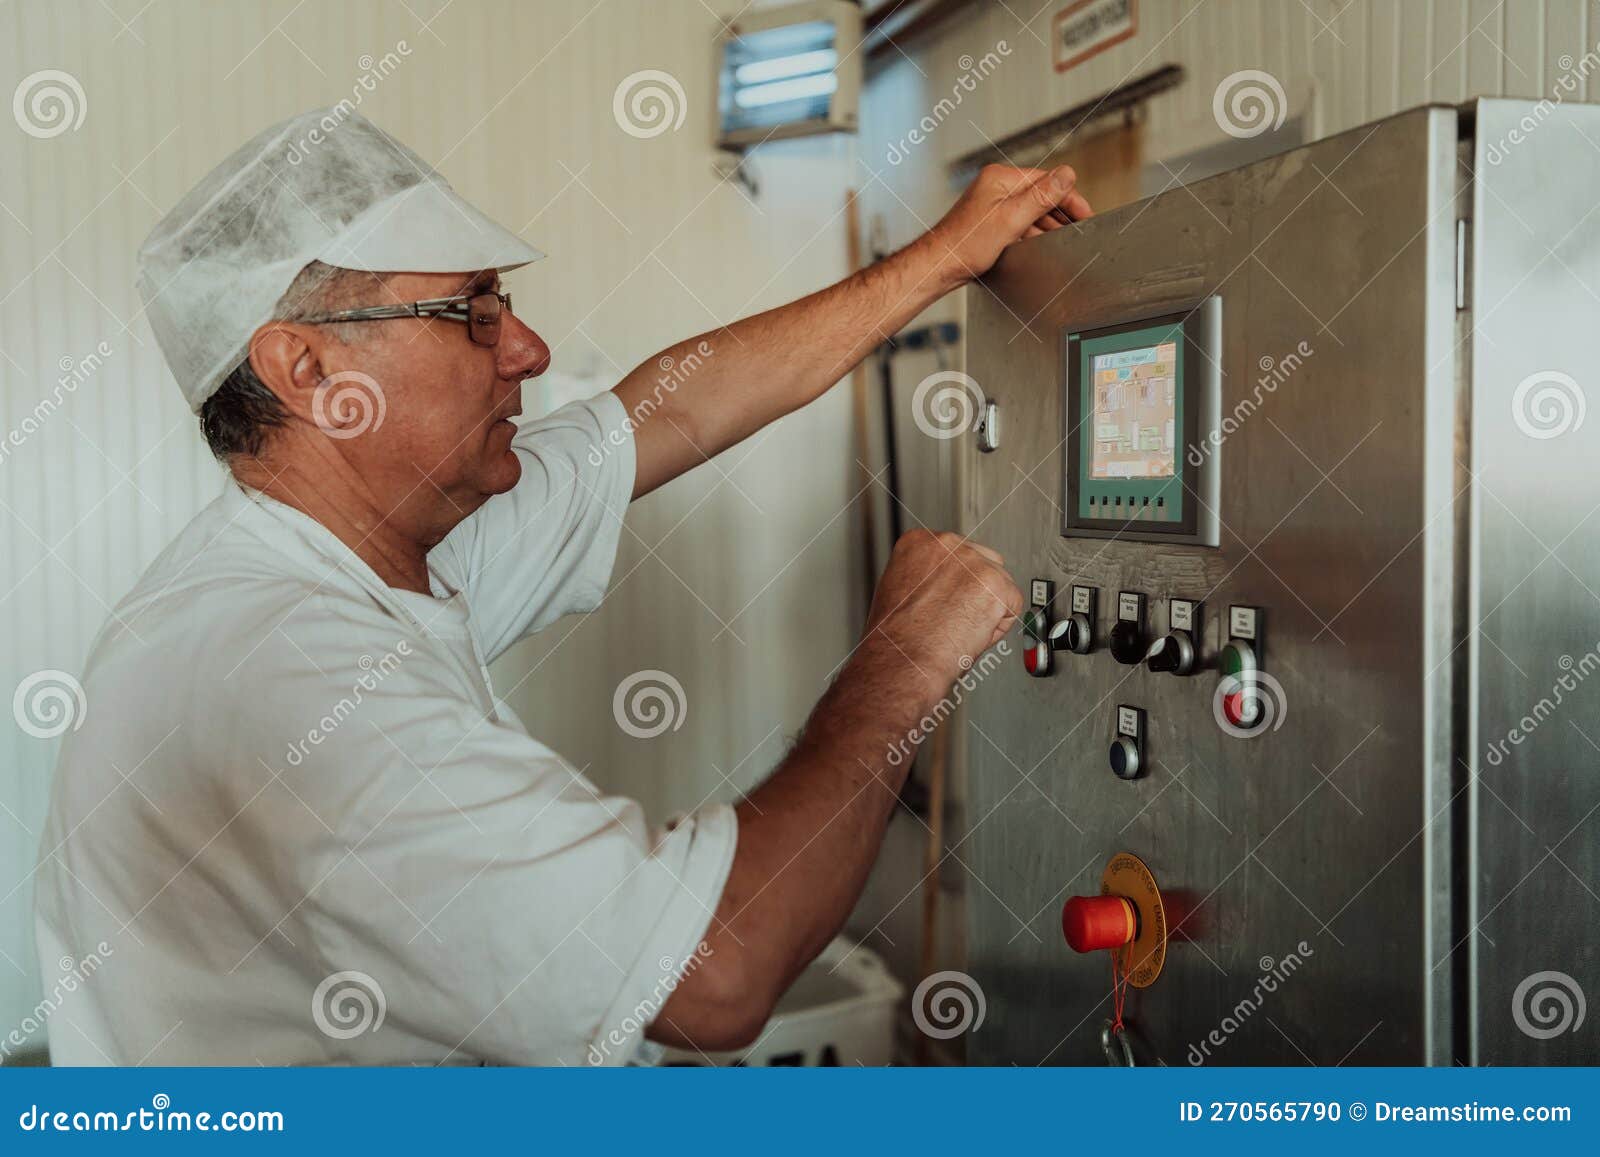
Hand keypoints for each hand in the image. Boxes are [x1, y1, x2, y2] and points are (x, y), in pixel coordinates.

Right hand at [863, 530, 1022, 698]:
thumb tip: (943, 581)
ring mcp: (973, 562)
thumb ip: (925, 575)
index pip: (956, 553)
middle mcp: (946, 544)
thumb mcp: (899, 588)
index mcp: (919, 541)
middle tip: (956, 617)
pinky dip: (998, 627)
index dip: (955, 582)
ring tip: (960, 627)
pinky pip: (1012, 605)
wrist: (905, 658)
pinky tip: (972, 633)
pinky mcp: (995, 584)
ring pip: (1000, 583)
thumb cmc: (897, 635)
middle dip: (976, 590)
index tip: (946, 599)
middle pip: (983, 561)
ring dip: (988, 608)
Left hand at [918, 164, 1092, 288]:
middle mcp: (994, 187)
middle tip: (1079, 227)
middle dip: (1060, 212)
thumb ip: (1041, 197)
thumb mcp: (1011, 220)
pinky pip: (1018, 222)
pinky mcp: (988, 221)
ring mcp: (991, 204)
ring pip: (1030, 210)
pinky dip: (1032, 231)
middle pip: (1039, 194)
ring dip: (1047, 223)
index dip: (1069, 197)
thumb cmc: (965, 245)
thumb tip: (1066, 175)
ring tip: (1064, 238)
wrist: (939, 266)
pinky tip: (1041, 243)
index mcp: (999, 178)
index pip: (1046, 180)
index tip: (1084, 213)